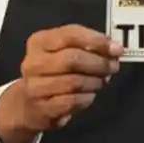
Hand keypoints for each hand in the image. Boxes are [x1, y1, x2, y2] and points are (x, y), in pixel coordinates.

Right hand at [0, 24, 122, 142]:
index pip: (71, 34)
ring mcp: (35, 87)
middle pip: (73, 58)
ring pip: (74, 82)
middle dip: (98, 63)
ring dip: (95, 82)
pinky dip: (87, 98)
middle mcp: (33, 62)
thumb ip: (87, 45)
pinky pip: (72, 101)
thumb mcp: (63, 51)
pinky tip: (90, 95)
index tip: (116, 49)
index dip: (97, 41)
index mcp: (39, 42)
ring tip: (101, 81)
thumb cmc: (53, 72)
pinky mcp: (42, 108)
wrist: (27, 104)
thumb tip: (115, 48)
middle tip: (113, 67)